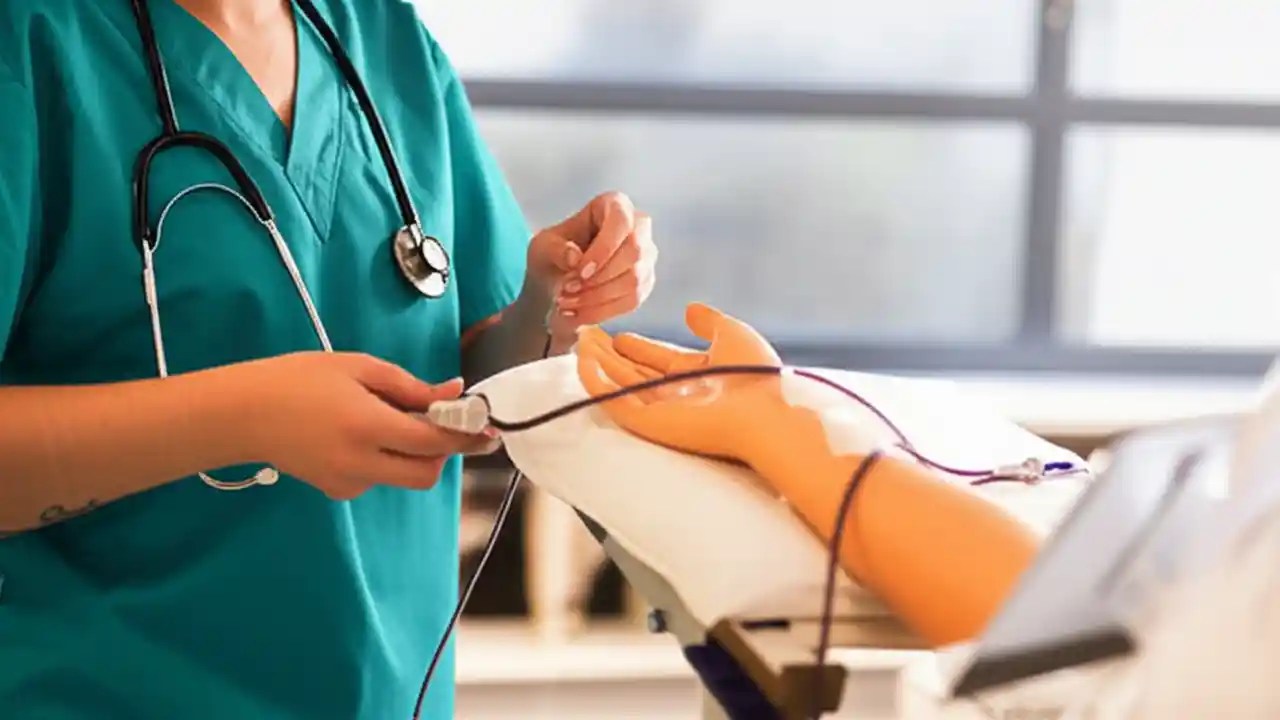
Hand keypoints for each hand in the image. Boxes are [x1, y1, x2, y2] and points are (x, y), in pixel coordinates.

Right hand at [233, 352, 491, 499]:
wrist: (243, 413)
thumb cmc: (298, 378)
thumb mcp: (358, 369)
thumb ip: (409, 387)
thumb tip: (453, 393)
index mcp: (369, 427)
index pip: (434, 442)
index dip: (466, 437)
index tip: (489, 430)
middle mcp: (362, 463)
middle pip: (427, 472)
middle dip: (441, 451)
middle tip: (436, 422)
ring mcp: (348, 482)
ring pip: (403, 477)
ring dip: (412, 454)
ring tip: (385, 419)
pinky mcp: (337, 491)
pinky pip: (378, 478)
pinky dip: (384, 459)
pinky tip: (357, 434)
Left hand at [525, 192, 657, 336]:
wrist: (556, 282)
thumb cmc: (554, 254)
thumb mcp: (543, 247)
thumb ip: (556, 249)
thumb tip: (576, 258)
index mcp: (614, 205)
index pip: (621, 221)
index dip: (604, 248)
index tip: (580, 272)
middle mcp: (639, 226)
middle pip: (635, 252)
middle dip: (600, 278)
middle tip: (567, 290)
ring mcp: (646, 256)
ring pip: (635, 280)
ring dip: (598, 297)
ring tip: (566, 304)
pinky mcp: (645, 283)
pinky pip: (632, 300)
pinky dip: (602, 311)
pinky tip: (578, 314)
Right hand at [575, 303, 785, 462]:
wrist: (764, 412)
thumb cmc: (757, 377)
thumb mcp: (732, 334)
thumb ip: (709, 322)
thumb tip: (690, 309)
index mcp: (698, 375)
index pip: (659, 359)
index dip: (638, 346)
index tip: (618, 335)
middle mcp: (676, 394)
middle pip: (634, 371)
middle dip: (609, 353)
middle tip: (587, 334)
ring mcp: (661, 409)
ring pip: (620, 384)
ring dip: (598, 363)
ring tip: (579, 341)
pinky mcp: (648, 422)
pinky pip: (614, 401)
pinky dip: (596, 383)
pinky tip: (583, 361)